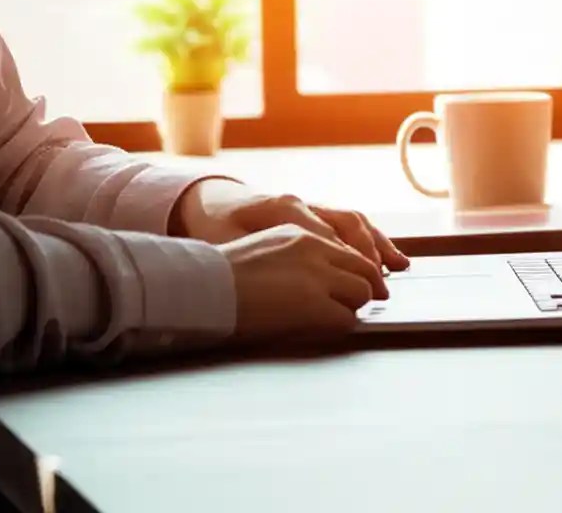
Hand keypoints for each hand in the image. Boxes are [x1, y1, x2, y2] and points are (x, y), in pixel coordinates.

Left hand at [172, 179, 409, 271]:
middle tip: (380, 286)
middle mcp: (303, 202)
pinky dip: (375, 241)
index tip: (357, 286)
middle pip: (346, 223)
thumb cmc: (217, 228)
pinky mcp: (320, 213)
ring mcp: (314, 205)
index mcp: (280, 207)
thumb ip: (254, 257)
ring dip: (378, 245)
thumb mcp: (225, 244)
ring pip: (355, 220)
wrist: (212, 202)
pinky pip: (353, 223)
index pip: (321, 233)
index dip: (343, 259)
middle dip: (368, 255)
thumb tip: (282, 280)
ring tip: (398, 269)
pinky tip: (392, 258)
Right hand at [222, 224, 386, 341]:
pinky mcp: (313, 304)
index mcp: (300, 232)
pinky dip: (340, 326)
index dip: (355, 270)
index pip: (348, 249)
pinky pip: (347, 318)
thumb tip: (317, 279)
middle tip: (358, 304)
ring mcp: (317, 276)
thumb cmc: (217, 277)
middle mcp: (314, 248)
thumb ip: (294, 257)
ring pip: (362, 291)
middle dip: (364, 288)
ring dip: (352, 307)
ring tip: (335, 317)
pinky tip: (324, 329)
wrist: (198, 287)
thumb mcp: (262, 249)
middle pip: (364, 268)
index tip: (356, 284)